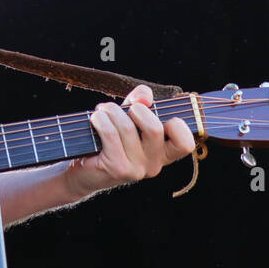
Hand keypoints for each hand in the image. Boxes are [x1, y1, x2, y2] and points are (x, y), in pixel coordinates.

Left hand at [63, 85, 195, 199]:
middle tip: (123, 109)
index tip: (156, 115)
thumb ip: (141, 102)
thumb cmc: (109, 140)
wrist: (83, 171)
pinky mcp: (117, 168)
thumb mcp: (129, 118)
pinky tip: (95, 119)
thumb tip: (145, 96)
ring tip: (102, 112)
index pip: (185, 143)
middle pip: (155, 128)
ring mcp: (136, 169)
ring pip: (128, 128)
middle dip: (136, 109)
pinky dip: (100, 119)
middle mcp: (154, 164)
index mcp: (163, 153)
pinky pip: (110, 134)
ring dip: (111, 111)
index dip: (176, 125)